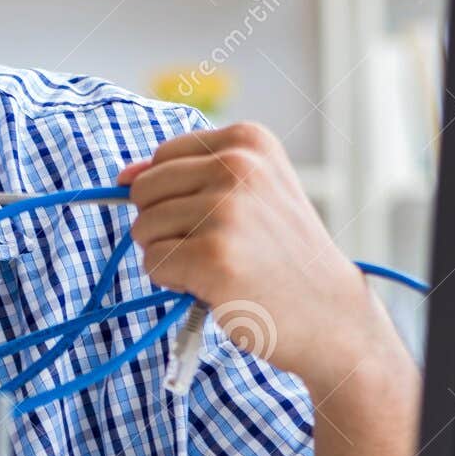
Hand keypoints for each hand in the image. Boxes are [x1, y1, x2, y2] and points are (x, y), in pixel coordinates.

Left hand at [117, 122, 401, 392]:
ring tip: (221, 265)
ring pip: (143, 229)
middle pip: (143, 190)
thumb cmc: (279, 253)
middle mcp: (238, 166)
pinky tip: (216, 285)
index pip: (160, 159)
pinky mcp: (214, 256)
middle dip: (165, 226)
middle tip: (217, 246)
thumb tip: (123, 176)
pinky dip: (174, 282)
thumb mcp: (247, 193)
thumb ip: (183, 176)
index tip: (221, 218)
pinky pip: (152, 263)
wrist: (331, 314)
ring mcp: (227, 210)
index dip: (174, 197)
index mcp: (247, 140)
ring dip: (170, 256)